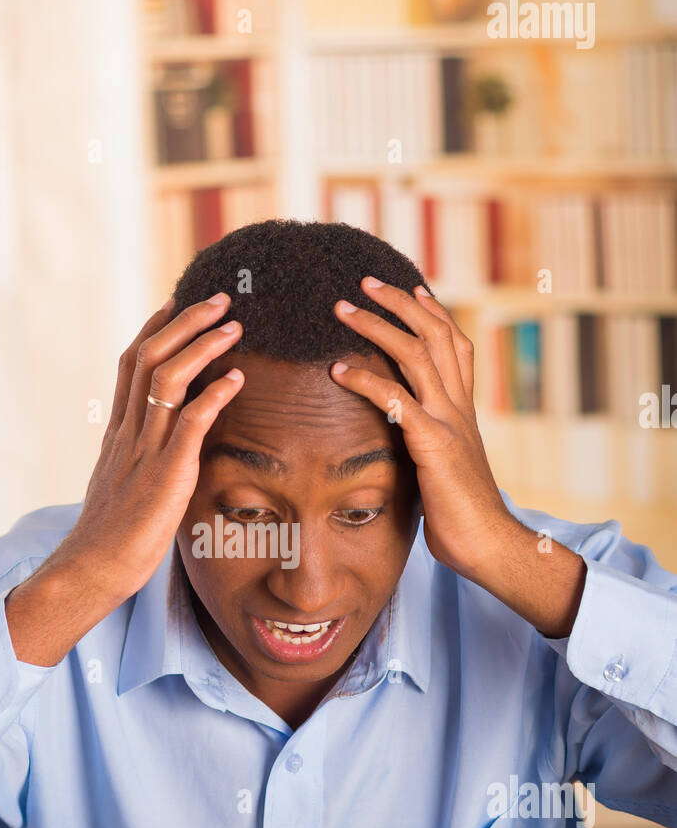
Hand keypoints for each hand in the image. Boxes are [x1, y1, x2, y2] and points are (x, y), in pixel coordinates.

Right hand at [53, 292, 244, 604]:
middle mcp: (128, 432)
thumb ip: (140, 464)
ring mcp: (145, 450)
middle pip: (149, 357)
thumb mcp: (123, 489)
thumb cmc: (111, 540)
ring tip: (234, 325)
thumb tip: (160, 457)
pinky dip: (215, 394)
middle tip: (220, 298)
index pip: (132, 365)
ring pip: (168, 378)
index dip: (155, 329)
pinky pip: (191, 423)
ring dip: (203, 346)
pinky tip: (237, 377)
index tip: (178, 302)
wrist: (92, 570)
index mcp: (118, 433)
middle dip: (185, 321)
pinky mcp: (165, 474)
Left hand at [330, 278, 509, 577]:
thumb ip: (427, 443)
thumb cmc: (461, 514)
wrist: (489, 545)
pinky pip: (397, 401)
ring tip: (341, 310)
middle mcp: (459, 407)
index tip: (410, 290)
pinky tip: (338, 371)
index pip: (454, 345)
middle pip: (433, 335)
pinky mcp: (434, 445)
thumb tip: (403, 438)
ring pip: (415, 355)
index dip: (433, 314)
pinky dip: (366, 380)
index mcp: (464, 410)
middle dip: (398, 304)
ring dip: (376, 327)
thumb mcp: (444, 467)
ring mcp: (449, 423)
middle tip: (363, 283)